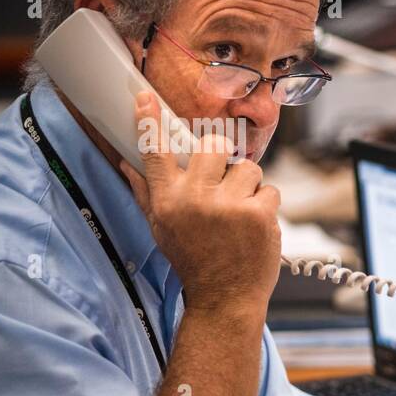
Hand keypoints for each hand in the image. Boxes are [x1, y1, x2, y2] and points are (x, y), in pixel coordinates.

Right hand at [119, 92, 281, 313]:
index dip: (150, 122)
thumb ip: (147, 193)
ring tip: (239, 209)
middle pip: (213, 145)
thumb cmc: (193, 261)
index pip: (156, 152)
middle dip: (221, 156)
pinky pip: (269, 189)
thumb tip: (127, 162)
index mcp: (169, 201)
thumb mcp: (162, 229)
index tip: (147, 99)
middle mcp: (197, 200)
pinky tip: (254, 224)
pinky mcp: (261, 215)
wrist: (226, 297)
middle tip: (221, 177)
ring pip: (248, 167)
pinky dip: (264, 203)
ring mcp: (231, 206)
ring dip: (246, 184)